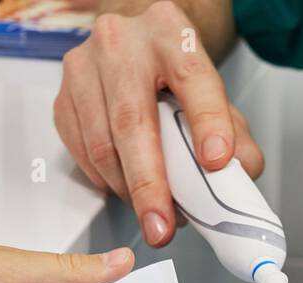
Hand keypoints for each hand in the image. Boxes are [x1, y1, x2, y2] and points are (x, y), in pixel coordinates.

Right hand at [53, 0, 262, 245]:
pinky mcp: (63, 96)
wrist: (137, 44)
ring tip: (155, 213)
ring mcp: (85, 68)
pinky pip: (81, 153)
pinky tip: (126, 187)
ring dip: (128, 191)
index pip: (193, 77)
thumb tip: (239, 176)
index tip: (216, 161)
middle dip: (149, 185)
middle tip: (162, 226)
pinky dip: (105, 181)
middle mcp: (122, 44)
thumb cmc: (175, 72)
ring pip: (101, 145)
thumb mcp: (214, 93)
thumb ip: (235, 134)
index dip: (207, 121)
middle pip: (132, 121)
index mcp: (170, 35)